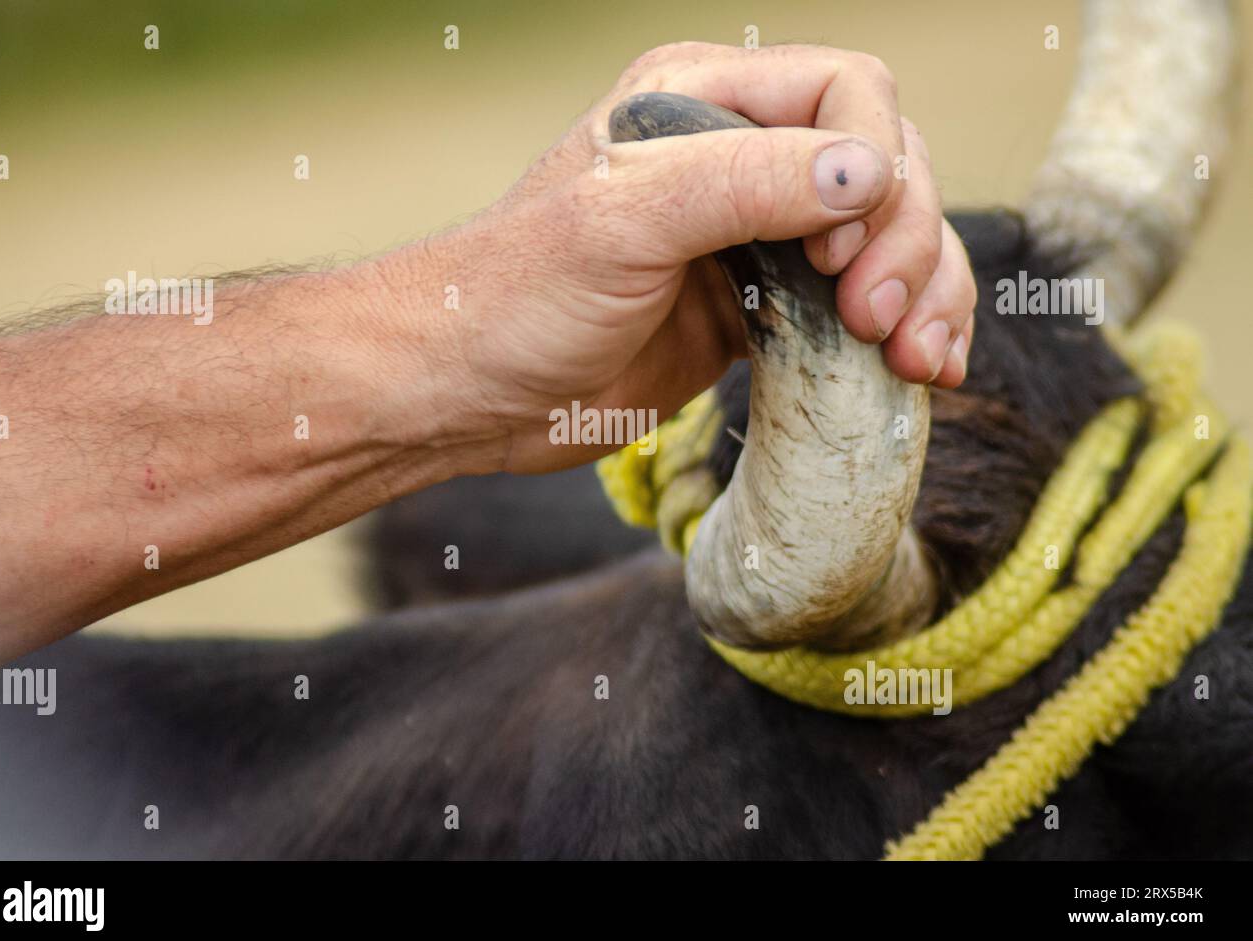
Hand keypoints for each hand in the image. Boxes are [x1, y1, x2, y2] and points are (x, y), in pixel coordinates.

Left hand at [409, 42, 976, 472]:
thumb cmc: (519, 295)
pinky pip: (858, 305)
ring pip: (887, 237)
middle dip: (907, 239)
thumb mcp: (623, 221)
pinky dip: (900, 331)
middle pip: (885, 164)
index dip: (874, 163)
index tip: (841, 255)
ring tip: (921, 362)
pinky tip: (921, 370)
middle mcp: (739, 157)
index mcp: (703, 99)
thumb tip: (873, 172)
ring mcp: (755, 237)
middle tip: (881, 320)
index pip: (847, 92)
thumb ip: (745, 183)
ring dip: (925, 291)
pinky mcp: (759, 310)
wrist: (472, 393)